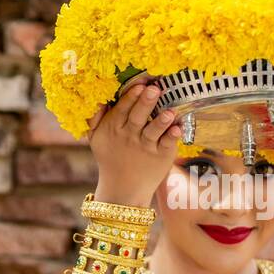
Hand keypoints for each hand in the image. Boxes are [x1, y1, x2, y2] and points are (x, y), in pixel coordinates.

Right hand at [87, 76, 181, 207]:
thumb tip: (99, 98)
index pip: (122, 109)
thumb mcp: (96, 139)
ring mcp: (146, 147)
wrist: (122, 189)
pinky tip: (177, 129)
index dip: (130, 96)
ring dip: (161, 121)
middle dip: (145, 102)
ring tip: (169, 111)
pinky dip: (172, 137)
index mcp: (113, 128)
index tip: (139, 84)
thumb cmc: (110, 158)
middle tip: (154, 89)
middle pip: (137, 117)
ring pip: (153, 131)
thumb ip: (95, 118)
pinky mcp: (160, 156)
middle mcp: (129, 136)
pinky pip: (166, 144)